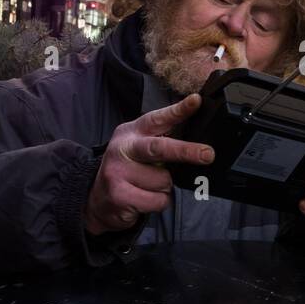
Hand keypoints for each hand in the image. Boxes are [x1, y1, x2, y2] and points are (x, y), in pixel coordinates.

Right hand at [84, 94, 214, 234]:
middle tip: (207, 154)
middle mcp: (123, 148)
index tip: (196, 101)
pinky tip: (144, 199)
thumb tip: (198, 145)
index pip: (158, 118)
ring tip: (148, 186)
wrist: (97, 200)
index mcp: (132, 132)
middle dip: (185, 151)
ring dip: (165, 187)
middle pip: (159, 148)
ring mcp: (118, 172)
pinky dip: (158, 202)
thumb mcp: (139, 148)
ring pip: (164, 180)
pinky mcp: (120, 195)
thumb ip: (161, 142)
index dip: (178, 110)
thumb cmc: (128, 170)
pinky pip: (158, 200)